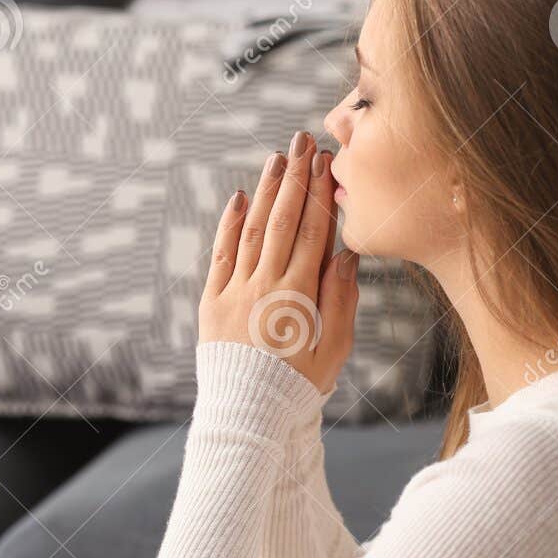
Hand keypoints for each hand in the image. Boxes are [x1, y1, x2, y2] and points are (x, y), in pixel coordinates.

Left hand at [198, 130, 359, 394]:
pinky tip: (240, 198)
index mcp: (298, 295)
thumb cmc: (296, 386)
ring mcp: (235, 292)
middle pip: (282, 221)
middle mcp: (264, 286)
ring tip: (276, 159)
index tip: (325, 162)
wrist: (245, 416)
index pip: (313, 232)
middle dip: (294, 178)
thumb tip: (345, 252)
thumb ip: (341, 299)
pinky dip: (230, 224)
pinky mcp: (212, 303)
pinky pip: (221, 255)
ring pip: (252, 231)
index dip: (319, 193)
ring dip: (265, 192)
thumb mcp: (333, 349)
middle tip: (302, 141)